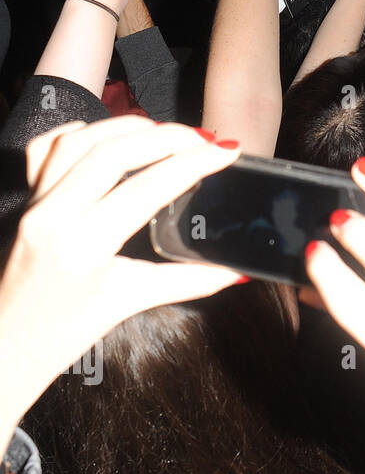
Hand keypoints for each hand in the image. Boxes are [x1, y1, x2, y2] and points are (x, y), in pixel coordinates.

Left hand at [0, 118, 244, 439]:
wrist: (8, 345)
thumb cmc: (61, 332)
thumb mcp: (130, 300)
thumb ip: (188, 281)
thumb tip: (234, 270)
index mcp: (83, 244)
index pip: (147, 188)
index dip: (193, 164)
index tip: (225, 152)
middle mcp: (53, 216)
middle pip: (114, 152)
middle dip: (166, 137)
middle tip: (204, 138)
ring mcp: (35, 204)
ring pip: (81, 141)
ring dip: (127, 127)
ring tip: (165, 131)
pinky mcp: (26, 200)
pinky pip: (48, 150)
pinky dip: (81, 133)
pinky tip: (110, 134)